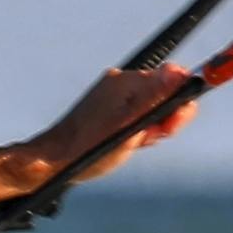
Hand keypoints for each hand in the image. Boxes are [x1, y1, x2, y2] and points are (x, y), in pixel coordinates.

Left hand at [45, 66, 200, 184]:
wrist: (53, 160)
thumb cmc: (89, 147)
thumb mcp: (129, 125)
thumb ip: (155, 98)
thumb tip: (178, 72)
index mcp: (127, 82)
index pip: (174, 79)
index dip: (179, 105)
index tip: (169, 127)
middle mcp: (121, 82)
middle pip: (164, 93)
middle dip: (164, 119)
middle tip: (146, 139)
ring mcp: (113, 95)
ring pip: (151, 107)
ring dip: (150, 127)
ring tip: (132, 144)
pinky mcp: (108, 107)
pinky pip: (136, 113)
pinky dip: (137, 129)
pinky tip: (126, 143)